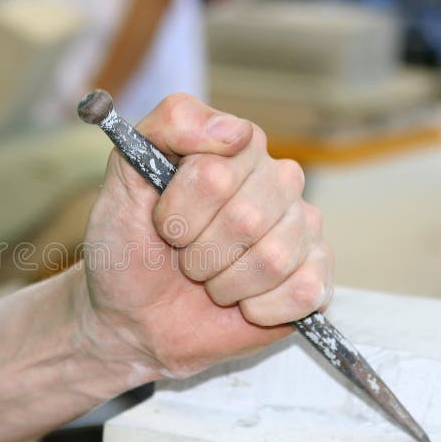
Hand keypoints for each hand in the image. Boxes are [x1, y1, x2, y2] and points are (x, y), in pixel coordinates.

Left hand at [81, 94, 332, 377]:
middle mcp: (278, 181)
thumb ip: (169, 126)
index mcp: (238, 148)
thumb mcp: (124, 176)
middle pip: (246, 218)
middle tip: (184, 258)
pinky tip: (242, 304)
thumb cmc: (129, 244)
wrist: (133, 315)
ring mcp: (302, 228)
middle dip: (199, 251)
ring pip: (273, 258)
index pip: (215, 173)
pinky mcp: (316, 278)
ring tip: (210, 280)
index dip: (178, 211)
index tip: (161, 223)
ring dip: (224, 283)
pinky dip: (259, 308)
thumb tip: (234, 131)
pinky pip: (303, 292)